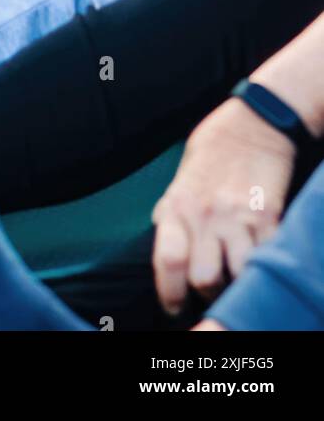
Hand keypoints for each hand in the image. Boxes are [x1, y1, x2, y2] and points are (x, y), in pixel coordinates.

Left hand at [152, 97, 295, 314]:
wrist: (253, 122)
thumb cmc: (213, 148)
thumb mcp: (181, 177)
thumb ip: (171, 208)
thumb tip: (160, 230)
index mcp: (178, 205)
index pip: (168, 261)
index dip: (169, 293)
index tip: (173, 305)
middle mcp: (206, 215)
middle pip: (203, 279)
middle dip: (207, 292)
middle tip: (211, 287)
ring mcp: (238, 217)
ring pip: (235, 276)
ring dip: (236, 282)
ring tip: (234, 274)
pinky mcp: (268, 217)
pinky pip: (265, 258)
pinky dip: (261, 266)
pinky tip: (256, 260)